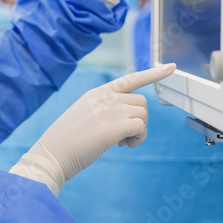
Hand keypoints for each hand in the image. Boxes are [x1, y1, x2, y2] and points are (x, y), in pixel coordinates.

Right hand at [10, 63, 175, 195]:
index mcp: (96, 94)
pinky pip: (141, 128)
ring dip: (139, 130)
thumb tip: (126, 122)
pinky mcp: (114, 126)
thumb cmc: (65, 142)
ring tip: (122, 142)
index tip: (171, 67)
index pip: (129, 79)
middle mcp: (104, 97)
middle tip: (123, 137)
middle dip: (139, 120)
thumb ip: (103, 111)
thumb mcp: (83, 117)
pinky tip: (124, 145)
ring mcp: (109, 110)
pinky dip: (138, 139)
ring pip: (143, 114)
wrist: (51, 154)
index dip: (152, 73)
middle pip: (141, 102)